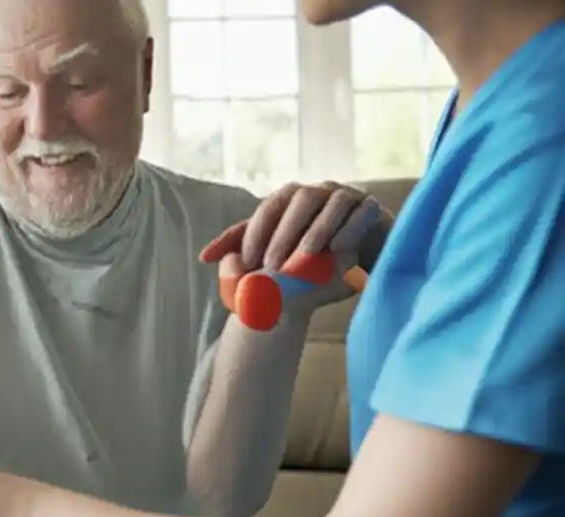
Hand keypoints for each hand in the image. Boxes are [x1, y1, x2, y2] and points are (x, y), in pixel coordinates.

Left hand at [201, 182, 391, 311]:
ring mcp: (347, 195)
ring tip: (303, 259)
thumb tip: (204, 257)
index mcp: (290, 197)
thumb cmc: (310, 249)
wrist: (360, 253)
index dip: (255, 233)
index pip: (268, 208)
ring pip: (331, 203)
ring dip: (316, 229)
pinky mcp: (372, 208)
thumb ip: (240, 248)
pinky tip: (337, 250)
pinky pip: (362, 211)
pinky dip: (349, 228)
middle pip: (299, 201)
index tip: (245, 264)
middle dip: (283, 234)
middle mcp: (317, 190)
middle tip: (272, 267)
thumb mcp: (274, 248)